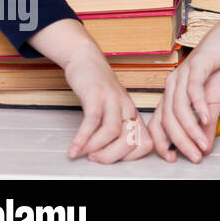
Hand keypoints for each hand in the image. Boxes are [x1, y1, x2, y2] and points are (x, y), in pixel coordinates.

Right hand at [63, 49, 156, 163]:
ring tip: (84, 153)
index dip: (130, 157)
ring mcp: (112, 99)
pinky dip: (82, 139)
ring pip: (113, 131)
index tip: (112, 160)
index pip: (146, 143)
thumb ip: (116, 127)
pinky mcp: (96, 94)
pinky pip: (92, 120)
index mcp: (134, 113)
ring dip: (97, 148)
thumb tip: (111, 155)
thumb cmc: (100, 87)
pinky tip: (73, 148)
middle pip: (130, 140)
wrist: (87, 60)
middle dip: (112, 156)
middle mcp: (127, 107)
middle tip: (95, 158)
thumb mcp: (114, 108)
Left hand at [148, 20, 219, 162]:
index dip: (163, 143)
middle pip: (168, 119)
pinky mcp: (196, 66)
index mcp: (171, 95)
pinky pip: (193, 89)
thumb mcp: (214, 103)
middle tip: (194, 155)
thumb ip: (207, 125)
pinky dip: (199, 105)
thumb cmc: (219, 69)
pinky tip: (207, 116)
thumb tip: (205, 147)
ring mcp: (182, 75)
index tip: (173, 159)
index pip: (159, 123)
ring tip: (202, 142)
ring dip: (190, 128)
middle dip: (181, 141)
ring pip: (179, 107)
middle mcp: (172, 86)